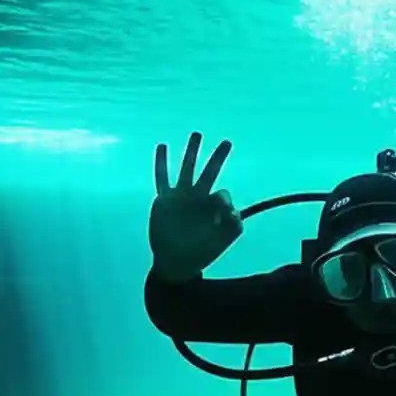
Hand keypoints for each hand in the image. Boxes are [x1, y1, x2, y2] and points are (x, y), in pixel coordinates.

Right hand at [149, 132, 241, 282]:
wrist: (177, 261)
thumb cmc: (202, 250)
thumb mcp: (224, 240)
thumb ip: (234, 225)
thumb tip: (233, 209)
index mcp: (213, 207)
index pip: (223, 194)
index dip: (224, 204)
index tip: (220, 218)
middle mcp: (199, 197)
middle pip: (210, 172)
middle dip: (218, 158)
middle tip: (228, 142)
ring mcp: (181, 196)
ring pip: (187, 168)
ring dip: (192, 152)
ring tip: (197, 134)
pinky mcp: (164, 200)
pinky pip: (162, 179)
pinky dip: (161, 163)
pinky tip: (162, 147)